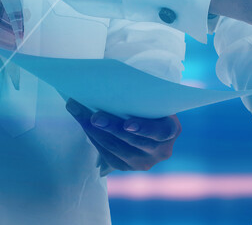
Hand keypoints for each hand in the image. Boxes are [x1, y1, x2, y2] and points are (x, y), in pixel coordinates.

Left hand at [66, 99, 180, 171]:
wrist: (147, 122)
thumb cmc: (149, 104)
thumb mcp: (154, 101)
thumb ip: (142, 100)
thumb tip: (112, 84)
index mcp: (171, 130)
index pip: (160, 131)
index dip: (144, 128)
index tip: (128, 124)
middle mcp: (160, 151)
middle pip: (132, 140)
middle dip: (110, 127)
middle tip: (94, 116)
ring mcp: (143, 162)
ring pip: (116, 148)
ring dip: (95, 131)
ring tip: (79, 113)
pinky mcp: (125, 166)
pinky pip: (107, 153)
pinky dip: (93, 137)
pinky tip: (83, 123)